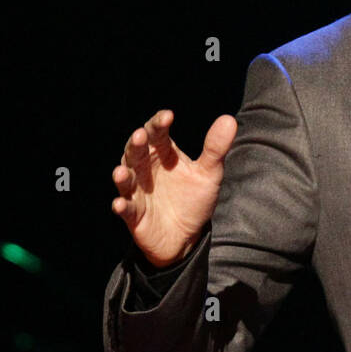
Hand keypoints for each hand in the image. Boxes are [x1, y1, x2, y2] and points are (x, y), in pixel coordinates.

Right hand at [111, 109, 237, 267]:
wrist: (187, 235)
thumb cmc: (194, 199)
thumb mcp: (209, 173)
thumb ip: (216, 148)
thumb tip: (230, 120)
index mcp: (163, 154)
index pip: (157, 134)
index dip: (159, 124)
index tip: (168, 116)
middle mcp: (145, 169)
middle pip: (136, 152)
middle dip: (137, 145)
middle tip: (140, 135)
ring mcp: (137, 192)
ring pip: (126, 180)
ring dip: (123, 175)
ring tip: (123, 171)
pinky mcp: (134, 214)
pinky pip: (125, 209)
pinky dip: (121, 206)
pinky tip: (120, 203)